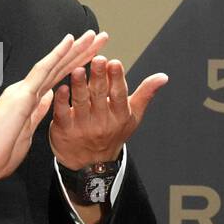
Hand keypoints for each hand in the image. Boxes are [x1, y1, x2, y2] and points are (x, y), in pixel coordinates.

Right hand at [0, 30, 109, 182]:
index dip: (75, 65)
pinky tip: (69, 41)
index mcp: (28, 100)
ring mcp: (23, 91)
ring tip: (93, 35)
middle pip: (59, 67)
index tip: (91, 55)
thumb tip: (50, 96)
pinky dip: (56, 55)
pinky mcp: (22, 94)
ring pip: (54, 64)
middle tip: (99, 37)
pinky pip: (42, 70)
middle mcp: (25, 91)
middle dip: (81, 52)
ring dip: (75, 48)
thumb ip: (38, 111)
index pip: (57, 78)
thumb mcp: (27, 130)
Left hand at [49, 47, 167, 168]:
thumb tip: (163, 77)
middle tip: (97, 59)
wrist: (91, 165)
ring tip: (78, 69)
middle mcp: (101, 121)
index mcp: (119, 116)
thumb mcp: (132, 116)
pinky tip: (61, 87)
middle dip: (98, 76)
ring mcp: (82, 126)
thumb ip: (145, 94)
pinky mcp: (64, 130)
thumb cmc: (112, 134)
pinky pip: (62, 113)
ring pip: (80, 103)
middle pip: (99, 96)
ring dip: (79, 85)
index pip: (119, 95)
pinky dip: (61, 101)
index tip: (115, 62)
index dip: (117, 79)